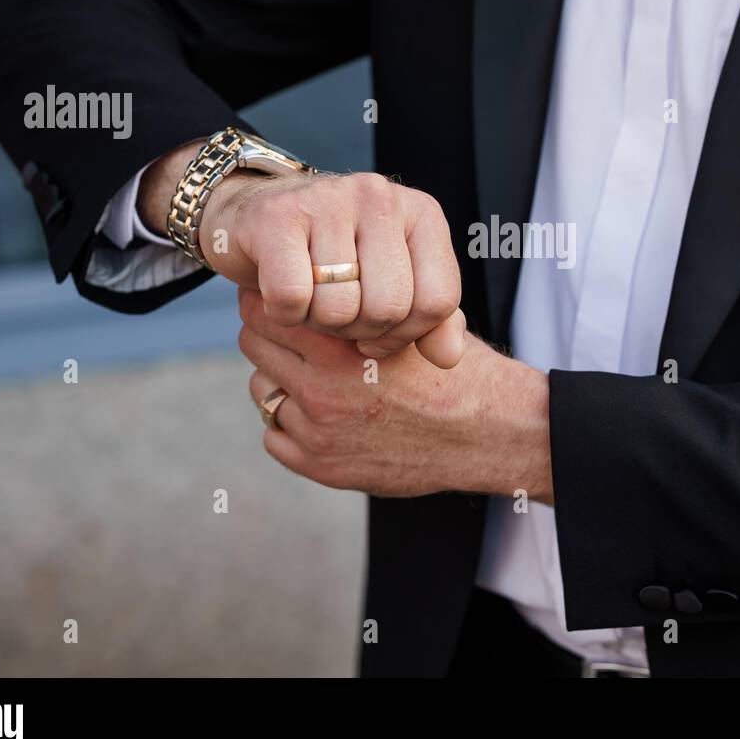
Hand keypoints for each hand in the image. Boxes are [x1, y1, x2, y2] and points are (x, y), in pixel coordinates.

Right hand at [141, 143, 465, 367]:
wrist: (255, 218)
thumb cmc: (334, 259)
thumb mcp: (393, 283)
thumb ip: (432, 320)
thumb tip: (448, 357)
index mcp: (421, 214)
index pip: (437, 301)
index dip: (408, 334)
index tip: (381, 330)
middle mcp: (380, 196)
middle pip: (389, 309)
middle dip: (360, 330)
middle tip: (340, 313)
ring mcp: (328, 200)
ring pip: (340, 309)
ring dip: (319, 322)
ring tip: (312, 297)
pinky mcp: (277, 217)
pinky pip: (292, 298)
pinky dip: (284, 313)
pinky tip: (282, 293)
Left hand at [237, 287, 552, 502]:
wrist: (484, 434)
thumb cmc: (453, 369)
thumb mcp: (413, 320)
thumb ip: (365, 299)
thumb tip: (322, 273)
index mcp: (340, 348)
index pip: (266, 308)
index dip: (272, 296)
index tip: (285, 293)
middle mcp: (320, 391)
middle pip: (254, 345)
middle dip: (271, 333)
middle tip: (292, 330)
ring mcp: (318, 432)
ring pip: (261, 389)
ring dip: (280, 379)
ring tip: (314, 376)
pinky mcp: (320, 465)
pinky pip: (274, 434)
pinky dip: (290, 423)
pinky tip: (323, 414)